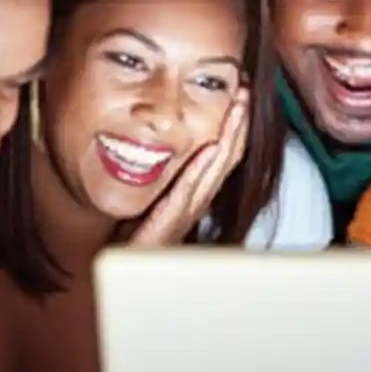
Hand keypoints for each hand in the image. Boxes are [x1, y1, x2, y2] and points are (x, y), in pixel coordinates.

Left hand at [126, 88, 249, 246]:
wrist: (125, 278)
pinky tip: (211, 146)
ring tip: (237, 108)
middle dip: (236, 124)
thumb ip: (162, 180)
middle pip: (224, 159)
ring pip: (214, 170)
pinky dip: (202, 168)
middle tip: (245, 93)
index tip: (237, 98)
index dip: (230, 128)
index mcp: (192, 196)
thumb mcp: (151, 202)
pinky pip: (188, 191)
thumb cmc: (134, 240)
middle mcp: (195, 204)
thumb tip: (160, 147)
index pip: (217, 157)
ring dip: (228, 137)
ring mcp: (185, 215)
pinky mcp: (169, 225)